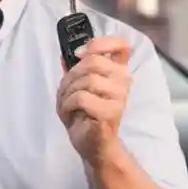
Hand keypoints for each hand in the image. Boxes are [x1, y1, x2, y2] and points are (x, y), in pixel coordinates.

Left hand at [57, 36, 131, 166]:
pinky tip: (71, 114)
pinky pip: (82, 97)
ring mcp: (119, 97)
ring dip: (67, 93)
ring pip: (86, 80)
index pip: (121, 45)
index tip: (82, 53)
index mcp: (117, 71)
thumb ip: (73, 70)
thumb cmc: (85, 115)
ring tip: (68, 105)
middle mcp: (123, 81)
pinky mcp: (111, 112)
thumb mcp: (75, 88)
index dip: (101, 43)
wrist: (92, 145)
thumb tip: (64, 55)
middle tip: (66, 91)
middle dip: (71, 76)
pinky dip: (68, 105)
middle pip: (93, 61)